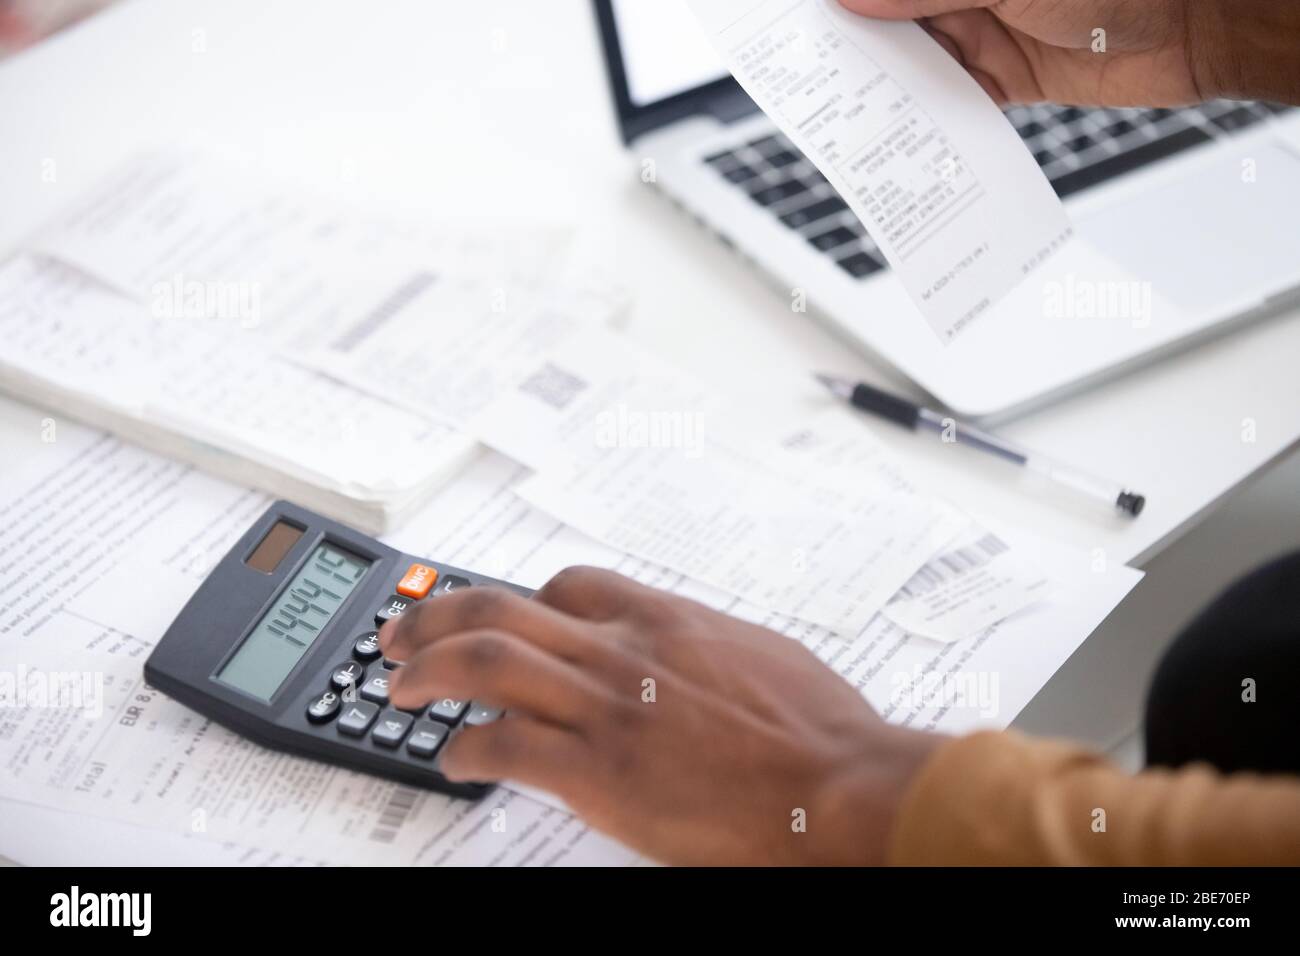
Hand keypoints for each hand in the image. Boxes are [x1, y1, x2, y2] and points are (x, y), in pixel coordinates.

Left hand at [379, 567, 942, 865]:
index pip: (568, 584)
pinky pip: (504, 747)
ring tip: (395, 685)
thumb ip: (708, 649)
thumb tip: (694, 654)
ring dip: (426, 668)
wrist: (840, 788)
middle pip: (499, 607)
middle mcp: (622, 651)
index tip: (504, 617)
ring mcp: (604, 708)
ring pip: (484, 661)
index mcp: (664, 620)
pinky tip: (453, 761)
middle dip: (436, 614)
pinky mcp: (597, 773)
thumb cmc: (819, 732)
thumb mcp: (763, 658)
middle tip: (400, 631)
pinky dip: (465, 750)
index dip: (522, 599)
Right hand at [838, 0, 1221, 106]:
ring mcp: (989, 25)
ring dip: (886, 83)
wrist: (1199, 24)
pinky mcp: (1008, 73)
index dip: (848, 4)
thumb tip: (853, 0)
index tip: (804, 22)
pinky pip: (952, 96)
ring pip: (916, 57)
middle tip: (813, 70)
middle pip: (893, 12)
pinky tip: (902, 130)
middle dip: (856, 40)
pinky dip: (928, 115)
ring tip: (847, 107)